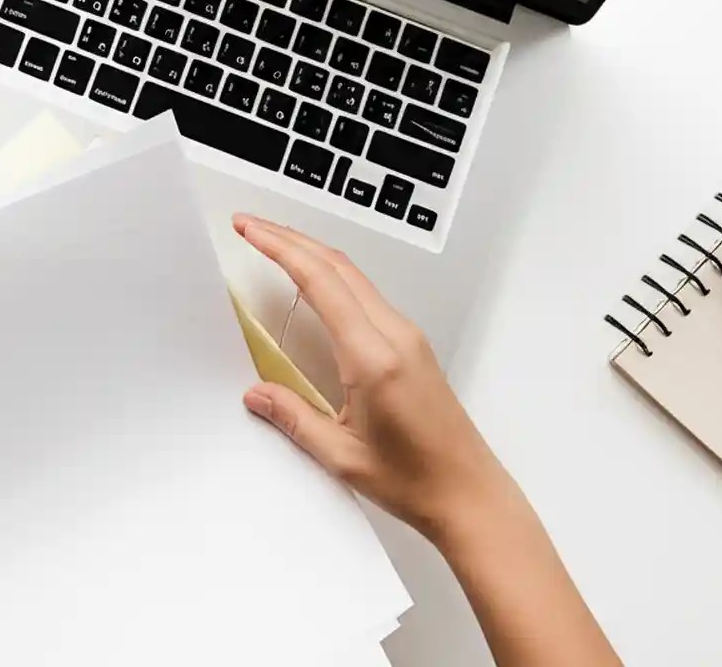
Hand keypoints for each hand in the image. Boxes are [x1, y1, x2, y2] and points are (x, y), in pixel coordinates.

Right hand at [234, 215, 518, 544]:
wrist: (470, 496)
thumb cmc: (417, 480)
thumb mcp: (340, 455)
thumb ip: (293, 417)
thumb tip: (256, 392)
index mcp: (374, 358)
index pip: (321, 282)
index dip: (281, 248)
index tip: (251, 229)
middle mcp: (395, 337)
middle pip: (338, 266)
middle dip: (291, 239)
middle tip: (252, 226)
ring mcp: (408, 338)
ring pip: (354, 277)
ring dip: (312, 255)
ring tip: (274, 246)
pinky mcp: (412, 347)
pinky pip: (367, 297)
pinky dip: (333, 278)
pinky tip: (313, 284)